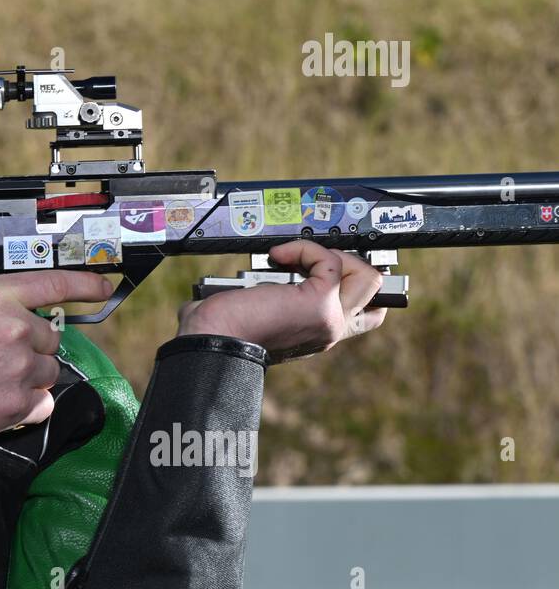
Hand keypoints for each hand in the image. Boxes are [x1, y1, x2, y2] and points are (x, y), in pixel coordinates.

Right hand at [0, 270, 113, 440]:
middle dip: (32, 346)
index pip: (54, 284)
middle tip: (0, 356)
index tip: (103, 288)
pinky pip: (42, 404)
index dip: (84, 285)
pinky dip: (27, 405)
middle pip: (51, 337)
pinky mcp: (18, 404)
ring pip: (49, 371)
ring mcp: (21, 368)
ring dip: (29, 376)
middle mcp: (16, 328)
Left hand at [175, 240, 388, 362]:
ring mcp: (330, 318)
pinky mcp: (320, 304)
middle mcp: (330, 329)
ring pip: (368, 276)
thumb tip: (258, 280)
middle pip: (376, 291)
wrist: (212, 340)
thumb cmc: (222, 328)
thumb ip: (276, 300)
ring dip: (334, 254)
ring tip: (297, 257)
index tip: (319, 264)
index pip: (365, 313)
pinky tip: (278, 256)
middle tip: (312, 260)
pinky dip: (305, 248)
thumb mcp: (256, 312)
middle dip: (352, 263)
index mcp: (318, 332)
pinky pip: (331, 260)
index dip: (353, 282)